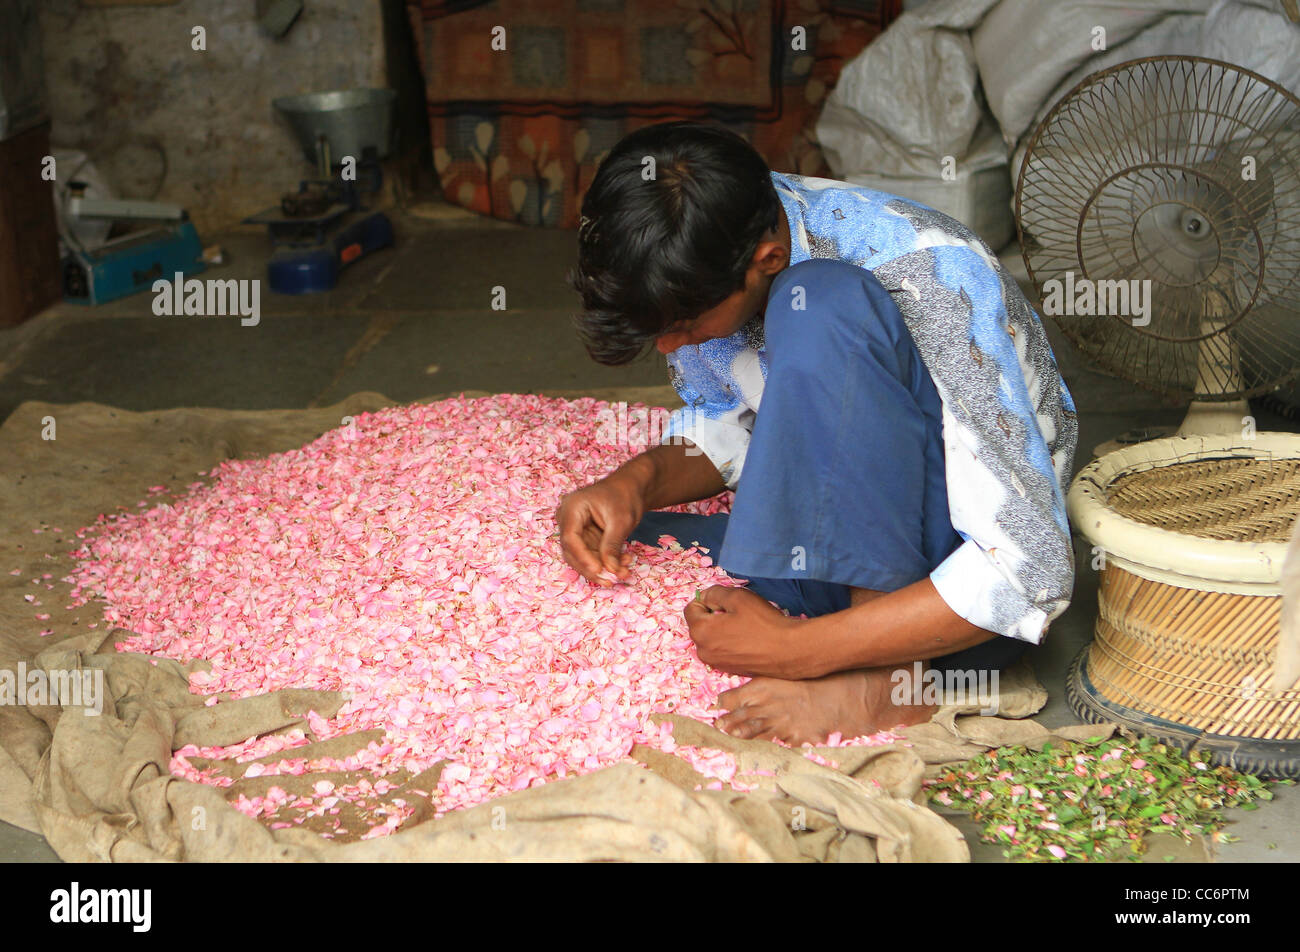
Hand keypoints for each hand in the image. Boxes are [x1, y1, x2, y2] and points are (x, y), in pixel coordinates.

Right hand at [556, 475, 644, 584]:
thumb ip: (612, 546)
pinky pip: (591, 556)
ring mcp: (576, 530)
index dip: (583, 558)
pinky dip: (606, 562)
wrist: (632, 488)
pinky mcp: (585, 538)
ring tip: (624, 571)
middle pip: (572, 551)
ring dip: (601, 568)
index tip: (599, 570)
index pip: (570, 538)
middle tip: (611, 580)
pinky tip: (623, 563)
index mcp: (572, 508)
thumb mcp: (621, 521)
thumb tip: (610, 570)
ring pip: (581, 557)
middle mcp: (568, 520)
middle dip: (592, 568)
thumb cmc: (625, 496)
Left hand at [684, 586, 810, 678]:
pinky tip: (748, 640)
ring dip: (722, 629)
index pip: (691, 608)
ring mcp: (715, 663)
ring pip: (712, 637)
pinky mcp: (729, 670)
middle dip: (714, 615)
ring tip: (745, 627)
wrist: (788, 651)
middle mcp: (702, 651)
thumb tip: (705, 597)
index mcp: (700, 631)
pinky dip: (730, 642)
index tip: (727, 602)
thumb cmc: (762, 622)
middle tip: (738, 613)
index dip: (708, 600)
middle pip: (700, 624)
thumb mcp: (737, 597)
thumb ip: (715, 593)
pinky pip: (722, 649)